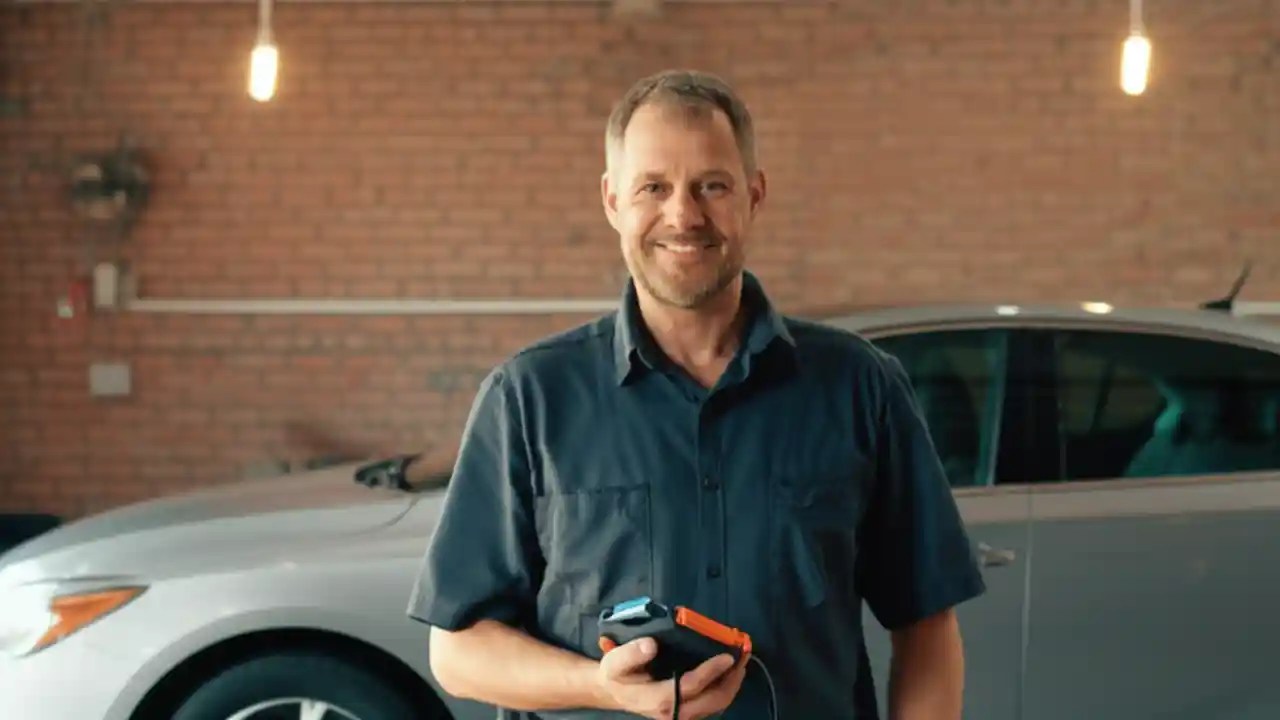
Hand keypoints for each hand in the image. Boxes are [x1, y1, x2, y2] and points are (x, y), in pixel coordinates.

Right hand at [596, 636, 749, 719]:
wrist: (613, 692)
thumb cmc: (616, 675)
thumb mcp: (614, 662)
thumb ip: (630, 653)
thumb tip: (651, 645)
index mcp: (658, 700)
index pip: (692, 686)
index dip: (711, 670)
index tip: (727, 655)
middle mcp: (674, 712)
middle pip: (713, 700)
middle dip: (732, 679)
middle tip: (743, 656)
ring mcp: (682, 715)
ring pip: (716, 705)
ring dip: (732, 684)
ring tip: (742, 661)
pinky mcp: (687, 712)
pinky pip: (712, 703)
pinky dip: (725, 688)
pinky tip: (729, 671)